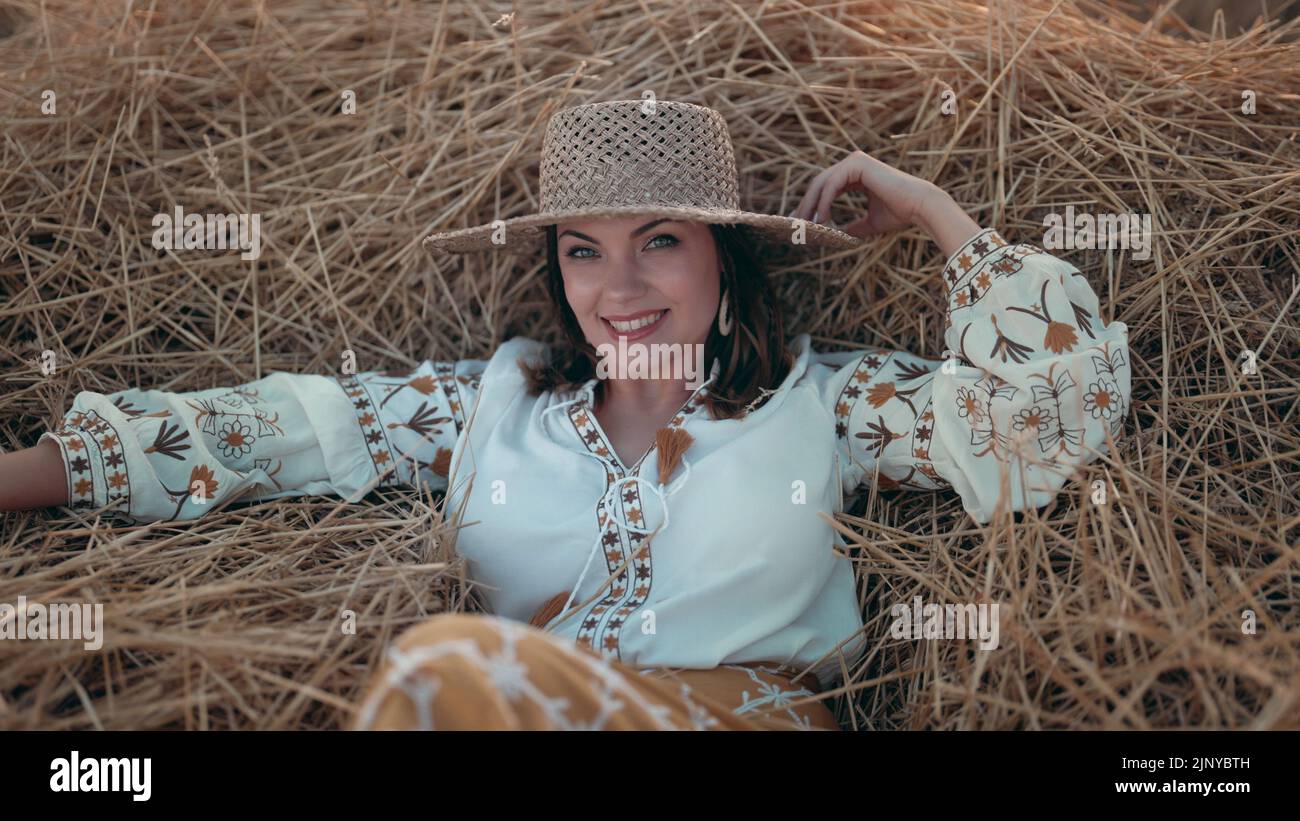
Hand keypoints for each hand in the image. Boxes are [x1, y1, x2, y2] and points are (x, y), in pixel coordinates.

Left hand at [791, 150, 943, 236]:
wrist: (919, 207)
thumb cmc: (900, 214)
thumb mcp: (870, 223)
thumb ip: (854, 227)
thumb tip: (841, 237)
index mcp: (857, 174)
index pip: (826, 187)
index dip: (812, 204)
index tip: (801, 222)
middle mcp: (854, 164)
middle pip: (820, 183)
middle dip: (806, 204)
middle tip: (795, 224)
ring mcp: (856, 161)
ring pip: (823, 182)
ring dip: (811, 205)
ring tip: (805, 224)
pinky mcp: (858, 164)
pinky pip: (832, 184)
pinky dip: (824, 201)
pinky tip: (820, 218)